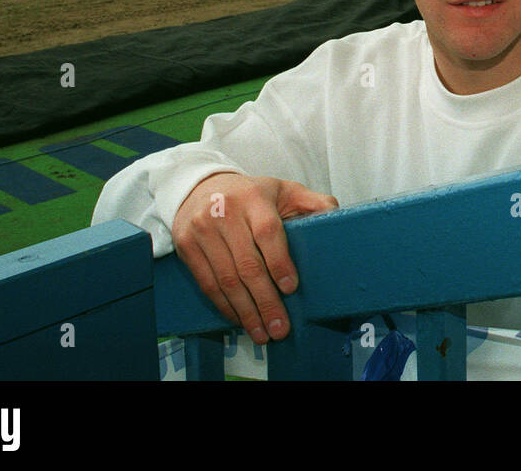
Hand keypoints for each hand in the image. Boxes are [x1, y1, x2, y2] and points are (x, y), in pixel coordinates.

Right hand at [172, 172, 337, 343]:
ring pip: (226, 279)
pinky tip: (240, 319)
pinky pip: (207, 283)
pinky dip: (224, 306)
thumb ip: (311, 202)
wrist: (201, 187)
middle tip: (280, 327)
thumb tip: (335, 214)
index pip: (267, 232)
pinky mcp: (186, 245)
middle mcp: (224, 213)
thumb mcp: (283, 190)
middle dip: (265, 301)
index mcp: (253, 198)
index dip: (279, 262)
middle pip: (247, 265)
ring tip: (262, 333)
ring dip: (245, 311)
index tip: (290, 288)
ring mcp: (202, 230)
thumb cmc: (251, 195)